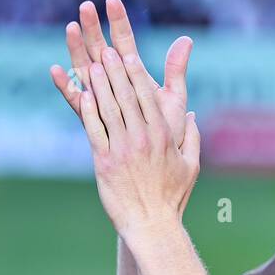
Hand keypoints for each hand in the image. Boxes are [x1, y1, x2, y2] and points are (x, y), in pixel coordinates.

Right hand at [49, 0, 192, 150]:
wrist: (157, 170)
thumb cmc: (168, 136)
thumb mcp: (173, 100)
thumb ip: (175, 71)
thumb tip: (187, 39)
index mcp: (134, 78)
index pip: (125, 42)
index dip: (119, 22)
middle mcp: (114, 87)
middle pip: (101, 51)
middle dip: (93, 28)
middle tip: (85, 6)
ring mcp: (101, 102)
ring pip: (85, 71)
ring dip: (76, 49)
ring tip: (70, 27)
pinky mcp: (93, 121)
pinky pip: (76, 102)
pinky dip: (66, 86)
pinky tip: (55, 70)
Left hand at [77, 40, 199, 241]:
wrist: (152, 224)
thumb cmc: (172, 198)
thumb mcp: (190, 166)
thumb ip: (192, 138)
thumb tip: (193, 117)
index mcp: (163, 137)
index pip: (148, 98)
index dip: (136, 75)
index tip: (128, 56)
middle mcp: (143, 139)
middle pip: (127, 97)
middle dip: (116, 71)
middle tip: (106, 50)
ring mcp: (123, 149)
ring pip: (110, 109)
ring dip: (100, 85)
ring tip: (92, 64)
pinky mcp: (105, 162)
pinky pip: (95, 130)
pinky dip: (88, 111)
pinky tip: (82, 94)